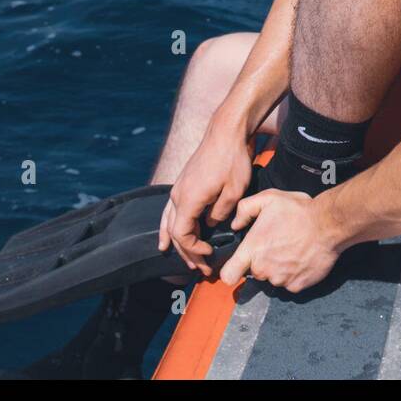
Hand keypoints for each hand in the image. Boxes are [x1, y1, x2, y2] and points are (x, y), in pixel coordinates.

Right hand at [158, 107, 255, 275]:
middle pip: (174, 232)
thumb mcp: (234, 192)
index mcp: (188, 199)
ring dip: (175, 241)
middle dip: (187, 252)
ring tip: (177, 257)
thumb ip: (221, 213)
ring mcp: (179, 187)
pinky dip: (168, 225)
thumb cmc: (232, 159)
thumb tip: (211, 224)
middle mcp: (178, 194)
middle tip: (201, 268)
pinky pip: (171, 209)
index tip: (210, 254)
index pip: (182, 235)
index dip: (194, 249)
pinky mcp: (184, 182)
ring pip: (169, 221)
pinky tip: (167, 235)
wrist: (227, 131)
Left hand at [219, 189, 340, 292]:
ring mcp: (281, 280)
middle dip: (262, 261)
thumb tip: (236, 224)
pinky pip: (290, 283)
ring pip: (273, 278)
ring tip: (292, 249)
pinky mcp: (297, 286)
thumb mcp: (268, 198)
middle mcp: (264, 269)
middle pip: (255, 272)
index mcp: (253, 249)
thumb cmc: (298, 211)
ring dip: (279, 268)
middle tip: (277, 244)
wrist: (328, 225)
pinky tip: (301, 257)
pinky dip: (294, 274)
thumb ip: (245, 209)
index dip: (231, 271)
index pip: (229, 275)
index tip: (238, 266)